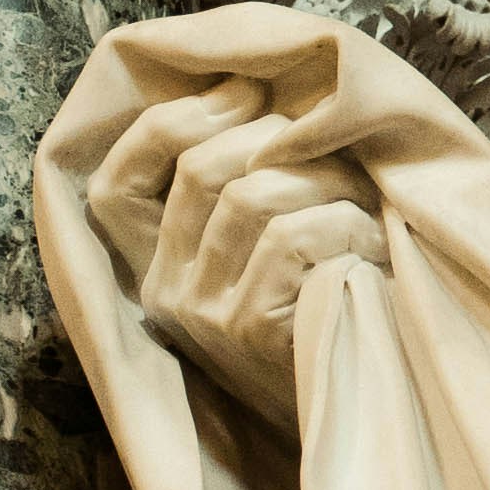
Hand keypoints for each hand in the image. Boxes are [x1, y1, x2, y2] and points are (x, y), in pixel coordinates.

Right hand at [90, 80, 393, 427]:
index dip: (173, 121)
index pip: (116, 181)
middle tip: (341, 152)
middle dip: (283, 139)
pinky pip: (293, 237)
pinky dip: (347, 227)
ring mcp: (203, 314)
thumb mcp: (272, 240)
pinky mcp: (247, 331)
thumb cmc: (331, 302)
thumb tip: (252, 86)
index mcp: (157, 263)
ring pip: (253, 195)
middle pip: (201, 168)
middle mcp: (166, 291)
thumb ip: (247, 180)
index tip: (246, 91)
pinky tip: (373, 251)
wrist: (362, 404)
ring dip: (328, 184)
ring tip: (367, 209)